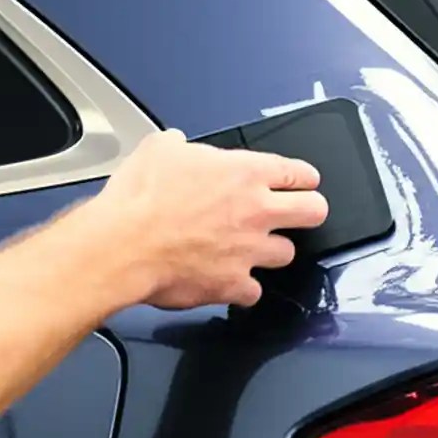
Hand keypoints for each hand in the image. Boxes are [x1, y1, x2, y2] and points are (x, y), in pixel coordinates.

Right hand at [82, 129, 328, 308]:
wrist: (123, 245)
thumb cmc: (139, 199)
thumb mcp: (160, 149)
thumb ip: (181, 145)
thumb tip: (179, 145)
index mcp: (246, 173)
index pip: (300, 172)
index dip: (303, 178)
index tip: (302, 182)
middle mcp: (257, 211)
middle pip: (315, 212)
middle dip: (309, 211)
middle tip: (297, 214)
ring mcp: (250, 250)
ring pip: (287, 254)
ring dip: (271, 251)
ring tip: (252, 248)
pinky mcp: (234, 284)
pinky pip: (253, 292)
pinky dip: (243, 288)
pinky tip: (229, 280)